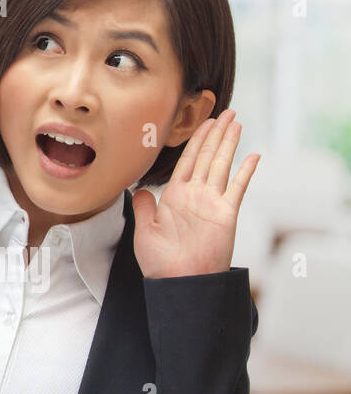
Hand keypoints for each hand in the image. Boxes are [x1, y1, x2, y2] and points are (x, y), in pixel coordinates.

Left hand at [132, 109, 259, 278]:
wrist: (178, 282)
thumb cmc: (161, 262)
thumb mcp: (144, 230)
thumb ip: (143, 207)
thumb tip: (139, 190)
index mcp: (175, 196)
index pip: (187, 160)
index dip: (195, 139)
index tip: (203, 121)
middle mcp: (195, 195)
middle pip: (207, 156)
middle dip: (215, 133)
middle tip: (225, 111)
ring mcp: (212, 203)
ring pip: (221, 164)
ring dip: (228, 143)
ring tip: (236, 122)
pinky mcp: (226, 214)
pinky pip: (237, 187)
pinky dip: (245, 171)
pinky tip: (253, 156)